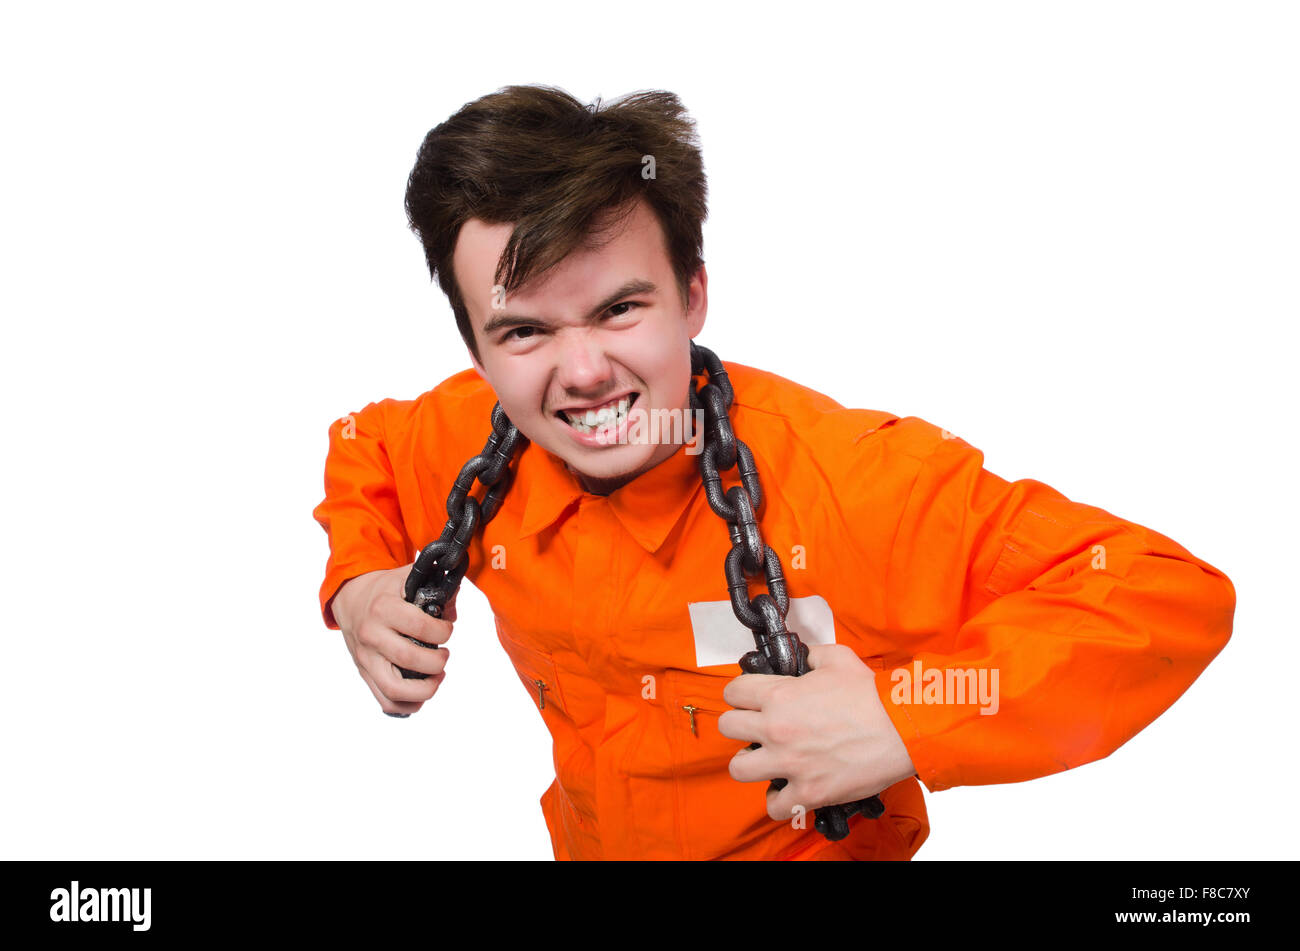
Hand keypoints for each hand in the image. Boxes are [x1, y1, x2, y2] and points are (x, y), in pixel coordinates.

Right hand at [331, 564, 456, 715]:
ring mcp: (366, 658)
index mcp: (383, 607)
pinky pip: (386, 702)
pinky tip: (422, 692)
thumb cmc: (384, 590)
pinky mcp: (365, 674)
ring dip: (425, 688)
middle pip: (410, 659)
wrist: (350, 598)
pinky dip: (408, 705)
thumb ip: (435, 588)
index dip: (443, 632)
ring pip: (395, 689)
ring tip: (436, 676)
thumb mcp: (406, 579)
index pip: (420, 627)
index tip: (447, 630)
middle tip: (444, 654)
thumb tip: (453, 607)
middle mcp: (372, 634)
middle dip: (438, 661)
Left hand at [719, 643, 915, 821]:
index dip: (742, 693)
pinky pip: (774, 806)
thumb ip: (810, 654)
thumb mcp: (838, 658)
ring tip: (766, 760)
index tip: (751, 700)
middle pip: (728, 727)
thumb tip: (802, 655)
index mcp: (779, 695)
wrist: (901, 729)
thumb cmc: (873, 695)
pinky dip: (778, 800)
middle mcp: (776, 729)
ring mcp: (790, 764)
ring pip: (739, 768)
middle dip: (740, 725)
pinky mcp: (808, 792)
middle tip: (757, 728)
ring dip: (750, 763)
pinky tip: (787, 789)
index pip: (733, 692)